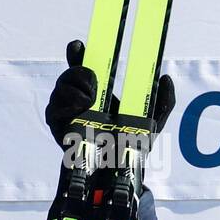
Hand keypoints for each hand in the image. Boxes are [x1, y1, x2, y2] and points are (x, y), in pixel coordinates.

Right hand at [44, 39, 175, 147]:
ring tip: (90, 102)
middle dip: (79, 73)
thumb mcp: (153, 122)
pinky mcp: (56, 124)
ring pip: (61, 88)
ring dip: (76, 92)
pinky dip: (67, 107)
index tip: (79, 46)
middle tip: (93, 83)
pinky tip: (80, 111)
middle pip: (70, 73)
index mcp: (97, 90)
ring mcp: (65, 109)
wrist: (118, 172)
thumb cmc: (131, 145)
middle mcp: (78, 96)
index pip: (83, 64)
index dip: (78, 53)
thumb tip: (165, 78)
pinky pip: (54, 109)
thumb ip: (164, 102)